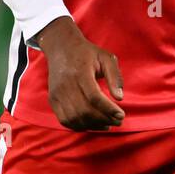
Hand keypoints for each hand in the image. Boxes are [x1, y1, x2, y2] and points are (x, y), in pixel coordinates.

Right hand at [34, 16, 124, 130]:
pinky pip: (65, 120)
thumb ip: (115, 77)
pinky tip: (92, 124)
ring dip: (93, 125)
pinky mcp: (52, 99)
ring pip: (75, 118)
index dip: (109, 109)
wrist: (61, 47)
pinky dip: (79, 126)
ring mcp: (57, 93)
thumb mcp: (106, 58)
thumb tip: (120, 98)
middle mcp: (66, 84)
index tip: (121, 115)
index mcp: (80, 72)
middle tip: (118, 121)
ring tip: (107, 124)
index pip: (94, 97)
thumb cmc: (87, 53)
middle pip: (85, 110)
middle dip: (104, 119)